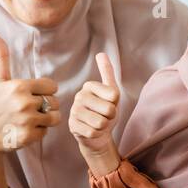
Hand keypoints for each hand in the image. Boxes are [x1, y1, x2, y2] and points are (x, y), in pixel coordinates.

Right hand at [0, 33, 59, 157]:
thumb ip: (0, 57)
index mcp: (19, 86)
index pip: (52, 86)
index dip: (43, 92)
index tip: (31, 96)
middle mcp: (24, 102)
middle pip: (55, 102)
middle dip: (45, 107)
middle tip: (27, 110)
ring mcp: (27, 120)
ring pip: (54, 118)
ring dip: (44, 120)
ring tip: (28, 120)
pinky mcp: (28, 136)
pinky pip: (46, 132)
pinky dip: (37, 133)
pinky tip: (23, 131)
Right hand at [69, 52, 122, 176]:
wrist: (98, 134)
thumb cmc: (106, 111)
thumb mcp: (111, 92)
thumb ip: (107, 72)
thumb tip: (101, 53)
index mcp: (89, 86)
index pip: (114, 95)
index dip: (116, 103)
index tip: (109, 103)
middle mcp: (79, 96)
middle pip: (109, 109)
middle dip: (111, 116)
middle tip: (104, 115)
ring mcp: (74, 112)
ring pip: (100, 122)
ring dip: (104, 126)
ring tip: (98, 123)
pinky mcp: (72, 126)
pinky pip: (93, 132)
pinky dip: (96, 134)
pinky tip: (91, 130)